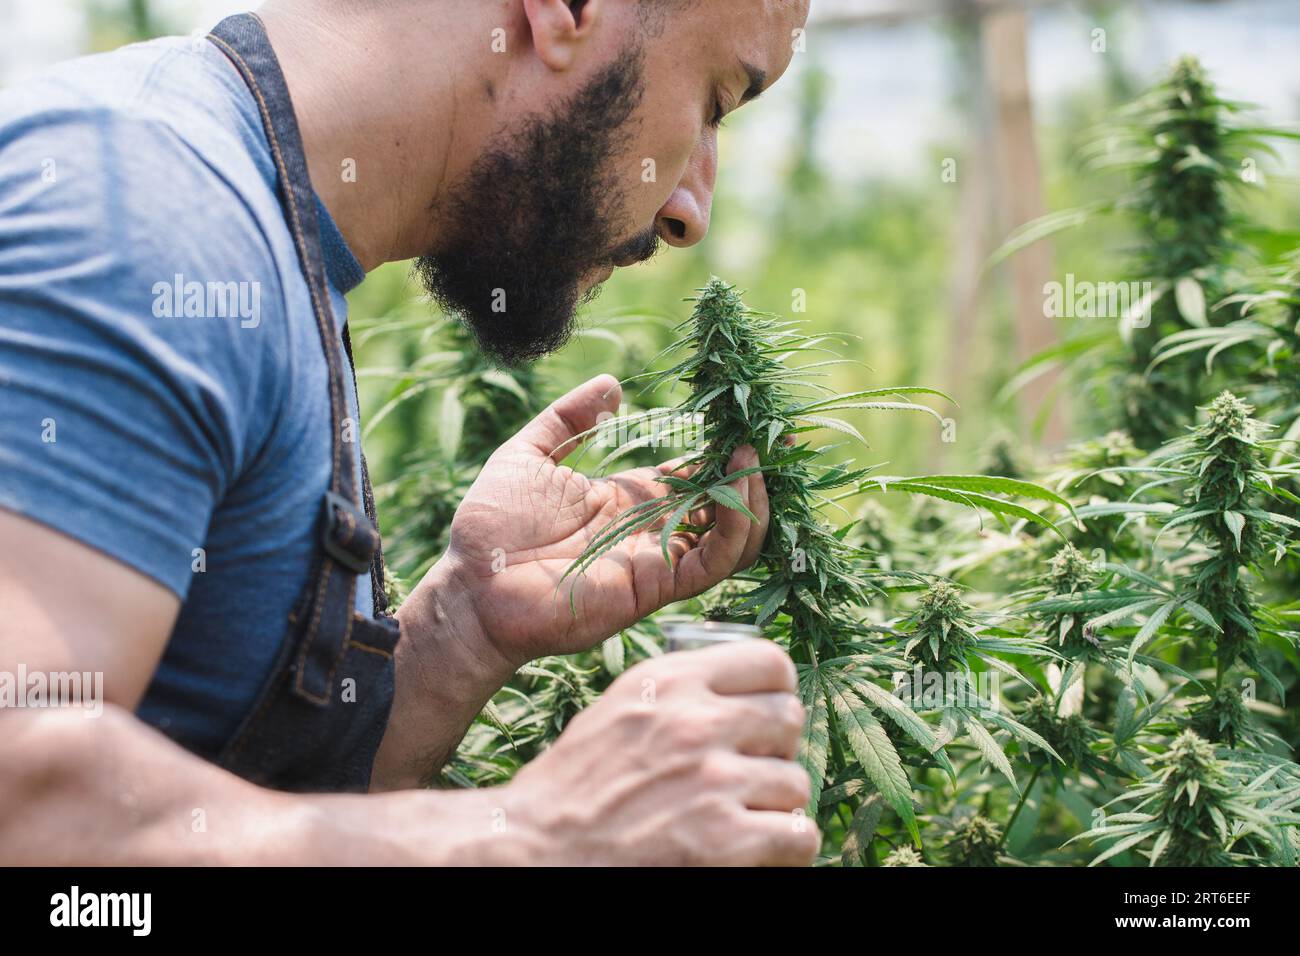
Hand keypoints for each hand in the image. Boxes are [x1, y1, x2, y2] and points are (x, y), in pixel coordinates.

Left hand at [436, 373, 769, 668]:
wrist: (469, 586)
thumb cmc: (491, 526)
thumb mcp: (528, 454)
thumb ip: (569, 418)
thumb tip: (612, 384)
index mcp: (629, 500)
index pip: (695, 475)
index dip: (725, 451)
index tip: (748, 419)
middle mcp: (653, 530)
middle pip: (724, 504)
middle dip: (753, 472)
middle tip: (774, 435)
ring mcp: (657, 560)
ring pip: (732, 536)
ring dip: (751, 497)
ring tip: (752, 455)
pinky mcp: (654, 587)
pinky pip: (712, 563)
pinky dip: (735, 528)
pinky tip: (735, 486)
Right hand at [504, 640, 818, 864]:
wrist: (534, 851)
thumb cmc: (572, 789)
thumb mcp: (619, 711)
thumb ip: (678, 693)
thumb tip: (743, 695)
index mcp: (668, 681)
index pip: (770, 662)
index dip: (776, 693)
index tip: (764, 719)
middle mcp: (696, 722)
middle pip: (790, 717)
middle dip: (776, 748)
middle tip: (749, 773)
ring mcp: (715, 781)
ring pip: (795, 781)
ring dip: (773, 805)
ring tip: (737, 817)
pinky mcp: (727, 841)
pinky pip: (798, 834)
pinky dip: (784, 848)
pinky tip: (755, 850)